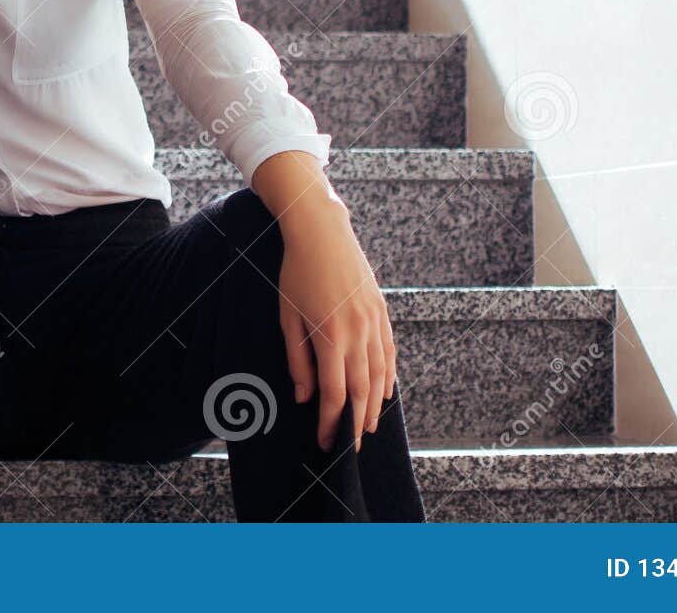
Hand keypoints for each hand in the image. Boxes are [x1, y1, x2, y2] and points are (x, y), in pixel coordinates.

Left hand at [276, 201, 397, 452]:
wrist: (322, 231)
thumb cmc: (297, 272)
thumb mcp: (288, 316)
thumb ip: (298, 359)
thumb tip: (305, 397)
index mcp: (330, 336)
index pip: (334, 393)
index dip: (331, 423)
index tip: (326, 443)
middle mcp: (357, 332)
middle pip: (361, 391)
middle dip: (355, 423)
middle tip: (350, 446)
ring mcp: (373, 321)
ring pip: (379, 375)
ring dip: (374, 405)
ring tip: (367, 427)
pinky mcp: (382, 311)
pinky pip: (388, 353)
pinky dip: (388, 377)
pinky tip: (384, 393)